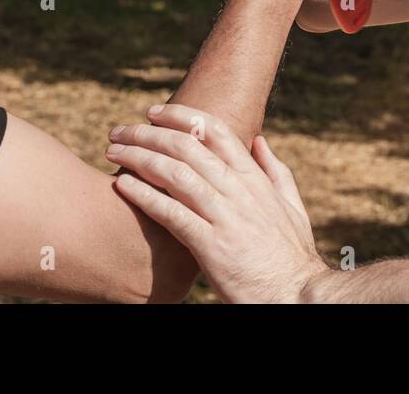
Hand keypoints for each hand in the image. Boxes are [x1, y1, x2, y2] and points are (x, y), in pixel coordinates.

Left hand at [106, 104, 327, 303]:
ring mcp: (224, 217)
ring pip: (175, 174)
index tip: (152, 113)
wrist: (296, 296)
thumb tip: (258, 139)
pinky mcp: (210, 246)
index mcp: (254, 179)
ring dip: (139, 157)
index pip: (215, 131)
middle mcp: (238, 191)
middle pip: (187, 146)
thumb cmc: (291, 255)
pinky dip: (144, 195)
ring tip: (112, 152)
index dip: (180, 116)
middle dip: (147, 132)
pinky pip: (171, 213)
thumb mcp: (292, 206)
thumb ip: (275, 171)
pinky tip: (122, 185)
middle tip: (119, 130)